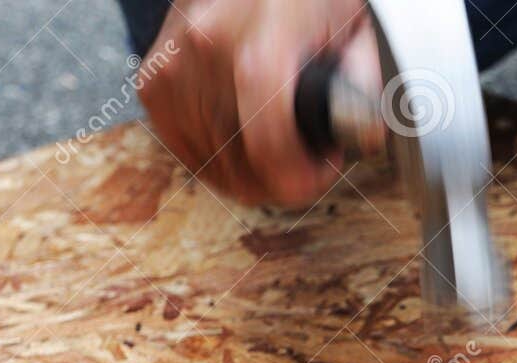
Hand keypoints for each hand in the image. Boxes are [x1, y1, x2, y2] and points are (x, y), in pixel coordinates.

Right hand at [137, 0, 376, 205]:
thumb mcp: (352, 28)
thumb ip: (363, 87)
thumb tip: (363, 136)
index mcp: (261, 43)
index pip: (270, 145)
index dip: (297, 180)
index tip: (319, 174)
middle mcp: (206, 53)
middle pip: (241, 166)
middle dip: (283, 176)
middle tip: (307, 155)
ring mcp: (172, 68)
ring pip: (213, 166)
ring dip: (250, 171)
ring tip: (278, 139)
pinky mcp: (154, 80)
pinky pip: (186, 149)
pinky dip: (218, 156)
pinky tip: (244, 138)